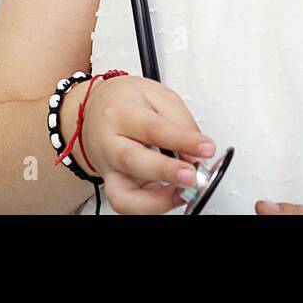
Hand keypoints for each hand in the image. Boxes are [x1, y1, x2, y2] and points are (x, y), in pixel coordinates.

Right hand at [71, 74, 214, 214]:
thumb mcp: (158, 95)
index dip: (183, 141)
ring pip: (123, 196)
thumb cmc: (126, 100)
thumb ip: (181, 122)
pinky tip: (171, 194)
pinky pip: (127, 205)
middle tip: (192, 176)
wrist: (95, 108)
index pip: (153, 128)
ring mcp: (107, 168)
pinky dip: (152, 206)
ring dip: (157, 200)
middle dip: (166, 172)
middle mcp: (109, 142)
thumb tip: (196, 153)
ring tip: (182, 191)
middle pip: (133, 161)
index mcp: (120, 112)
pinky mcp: (110, 185)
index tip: (207, 148)